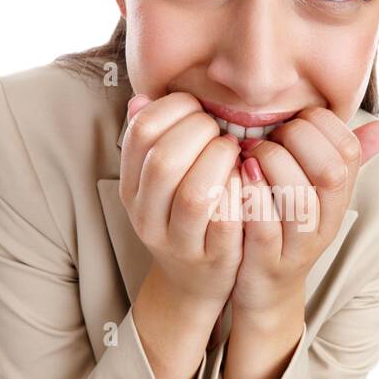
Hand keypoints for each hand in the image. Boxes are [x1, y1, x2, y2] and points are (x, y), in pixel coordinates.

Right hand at [119, 91, 243, 311]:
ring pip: (195, 194)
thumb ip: (153, 140)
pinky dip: (240, 193)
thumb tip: (142, 98)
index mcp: (131, 186)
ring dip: (221, 162)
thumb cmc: (185, 216)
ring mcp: (179, 241)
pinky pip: (226, 222)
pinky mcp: (213, 258)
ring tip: (234, 151)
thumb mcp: (159, 180)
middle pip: (164, 161)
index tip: (196, 108)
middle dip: (200, 133)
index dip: (173, 109)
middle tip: (219, 131)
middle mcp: (146, 216)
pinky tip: (247, 177)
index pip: (142, 132)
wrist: (194, 279)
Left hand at [230, 107, 378, 315]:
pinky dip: (251, 195)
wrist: (266, 294)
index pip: (349, 151)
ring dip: (271, 164)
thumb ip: (343, 160)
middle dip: (296, 141)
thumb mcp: (317, 194)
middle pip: (329, 172)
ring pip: (299, 198)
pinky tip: (238, 177)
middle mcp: (325, 224)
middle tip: (266, 138)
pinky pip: (264, 226)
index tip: (292, 120)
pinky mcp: (266, 263)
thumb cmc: (286, 230)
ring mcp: (298, 247)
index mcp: (338, 200)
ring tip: (249, 156)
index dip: (321, 125)